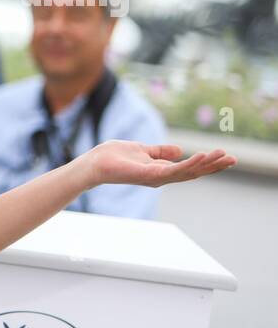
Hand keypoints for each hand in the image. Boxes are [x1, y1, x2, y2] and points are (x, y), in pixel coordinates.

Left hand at [80, 141, 236, 188]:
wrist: (94, 163)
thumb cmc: (113, 157)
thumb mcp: (143, 150)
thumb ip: (160, 152)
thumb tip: (179, 150)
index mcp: (161, 170)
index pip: (190, 167)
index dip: (208, 163)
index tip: (227, 156)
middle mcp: (161, 176)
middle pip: (193, 172)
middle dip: (213, 166)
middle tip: (234, 159)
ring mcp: (155, 177)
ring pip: (187, 171)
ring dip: (206, 164)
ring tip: (223, 155)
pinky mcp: (148, 175)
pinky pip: (172, 170)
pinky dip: (187, 163)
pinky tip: (200, 155)